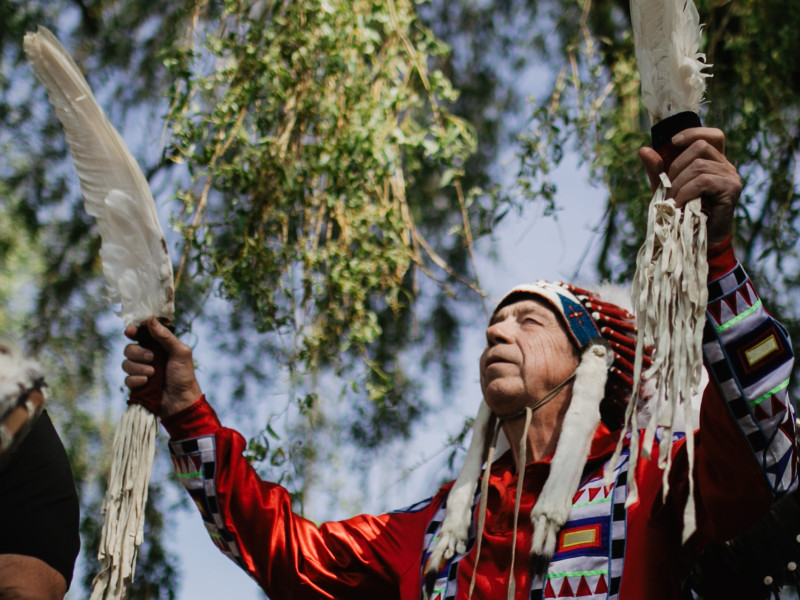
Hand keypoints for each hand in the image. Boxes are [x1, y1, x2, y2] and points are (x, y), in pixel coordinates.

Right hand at [122, 318, 201, 416]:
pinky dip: (136, 380)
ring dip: (138, 368)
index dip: (133, 332)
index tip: (130, 332)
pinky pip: (127, 379)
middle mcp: (147, 357)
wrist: (181, 400)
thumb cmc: (184, 375)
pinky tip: (147, 382)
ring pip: (126, 363)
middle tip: (152, 358)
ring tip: (152, 373)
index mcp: (158, 347)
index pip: (140, 335)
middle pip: (129, 348)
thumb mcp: (180, 352)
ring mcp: (141, 371)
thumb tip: (150, 319)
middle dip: (138, 353)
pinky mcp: (137, 385)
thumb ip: (165, 336)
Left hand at [638, 127, 741, 247]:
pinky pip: (703, 181)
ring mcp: (731, 177)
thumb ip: (656, 170)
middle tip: (668, 189)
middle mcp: (726, 166)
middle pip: (700, 147)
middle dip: (676, 167)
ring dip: (678, 184)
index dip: (693, 133)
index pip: (712, 135)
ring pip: (699, 166)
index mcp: (714, 162)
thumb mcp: (665, 189)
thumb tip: (644, 149)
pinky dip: (686, 192)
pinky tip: (680, 205)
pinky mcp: (731, 189)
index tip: (672, 143)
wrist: (694, 240)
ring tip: (673, 201)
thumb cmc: (682, 213)